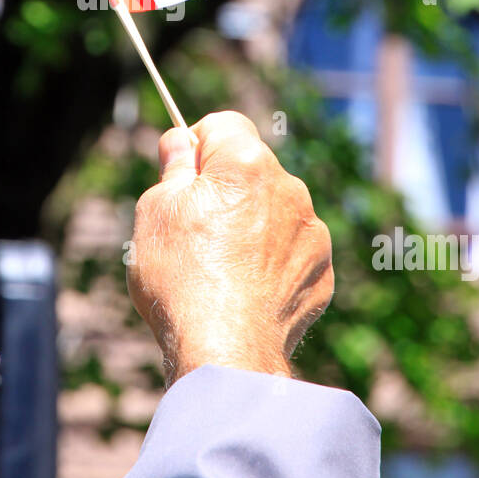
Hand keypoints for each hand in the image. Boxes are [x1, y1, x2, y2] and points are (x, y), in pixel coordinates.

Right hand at [127, 111, 333, 385]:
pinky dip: (271, 263)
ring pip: (274, 211)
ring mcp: (312, 232)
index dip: (198, 146)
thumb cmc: (181, 277)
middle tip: (193, 230)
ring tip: (218, 268)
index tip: (182, 175)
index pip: (224, 125)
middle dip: (225, 188)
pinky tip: (243, 291)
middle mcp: (290, 188)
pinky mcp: (322, 272)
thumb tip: (182, 139)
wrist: (226, 352)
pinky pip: (292, 252)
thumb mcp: (156, 210)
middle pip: (251, 169)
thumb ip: (174, 166)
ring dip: (250, 225)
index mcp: (248, 163)